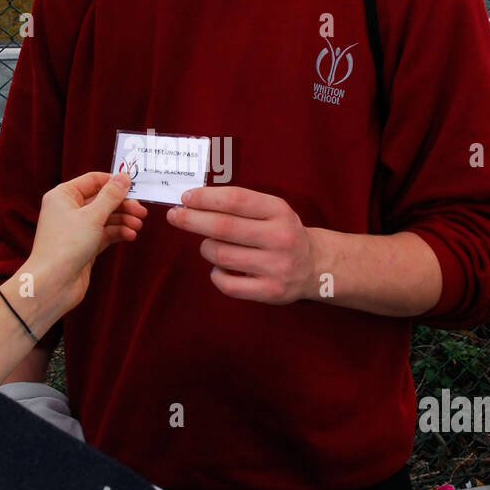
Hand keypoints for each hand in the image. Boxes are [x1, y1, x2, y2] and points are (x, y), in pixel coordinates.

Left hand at [24, 171, 147, 313]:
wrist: (53, 283)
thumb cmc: (66, 245)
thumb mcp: (93, 216)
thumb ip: (111, 196)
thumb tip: (124, 176)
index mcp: (64, 195)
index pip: (93, 180)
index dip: (114, 183)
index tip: (135, 187)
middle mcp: (69, 209)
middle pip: (102, 200)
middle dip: (123, 205)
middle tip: (142, 211)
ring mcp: (77, 229)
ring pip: (106, 218)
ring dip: (124, 220)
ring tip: (138, 226)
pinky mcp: (84, 245)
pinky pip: (105, 233)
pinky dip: (118, 233)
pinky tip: (130, 236)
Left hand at [166, 186, 313, 303]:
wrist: (315, 265)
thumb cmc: (281, 232)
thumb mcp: (272, 210)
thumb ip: (240, 205)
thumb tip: (193, 203)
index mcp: (279, 212)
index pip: (236, 200)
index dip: (205, 198)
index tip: (186, 198)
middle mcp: (280, 238)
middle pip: (223, 228)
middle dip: (192, 220)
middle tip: (175, 216)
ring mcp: (276, 266)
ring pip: (221, 255)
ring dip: (206, 248)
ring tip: (209, 245)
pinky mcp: (271, 291)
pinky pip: (227, 285)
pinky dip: (215, 274)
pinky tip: (219, 268)